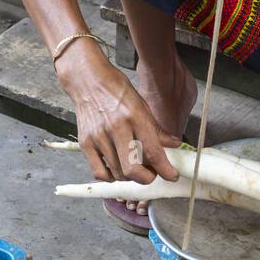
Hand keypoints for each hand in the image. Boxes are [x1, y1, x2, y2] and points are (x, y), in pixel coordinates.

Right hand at [57, 42, 180, 185]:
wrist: (88, 81)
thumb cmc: (117, 90)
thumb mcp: (142, 104)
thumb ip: (157, 129)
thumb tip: (174, 144)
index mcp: (135, 116)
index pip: (152, 150)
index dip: (165, 169)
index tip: (172, 176)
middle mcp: (116, 128)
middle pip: (132, 169)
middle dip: (147, 178)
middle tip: (152, 174)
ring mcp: (99, 137)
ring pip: (117, 173)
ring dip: (130, 177)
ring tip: (136, 168)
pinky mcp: (85, 143)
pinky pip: (99, 172)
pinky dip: (111, 176)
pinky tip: (117, 169)